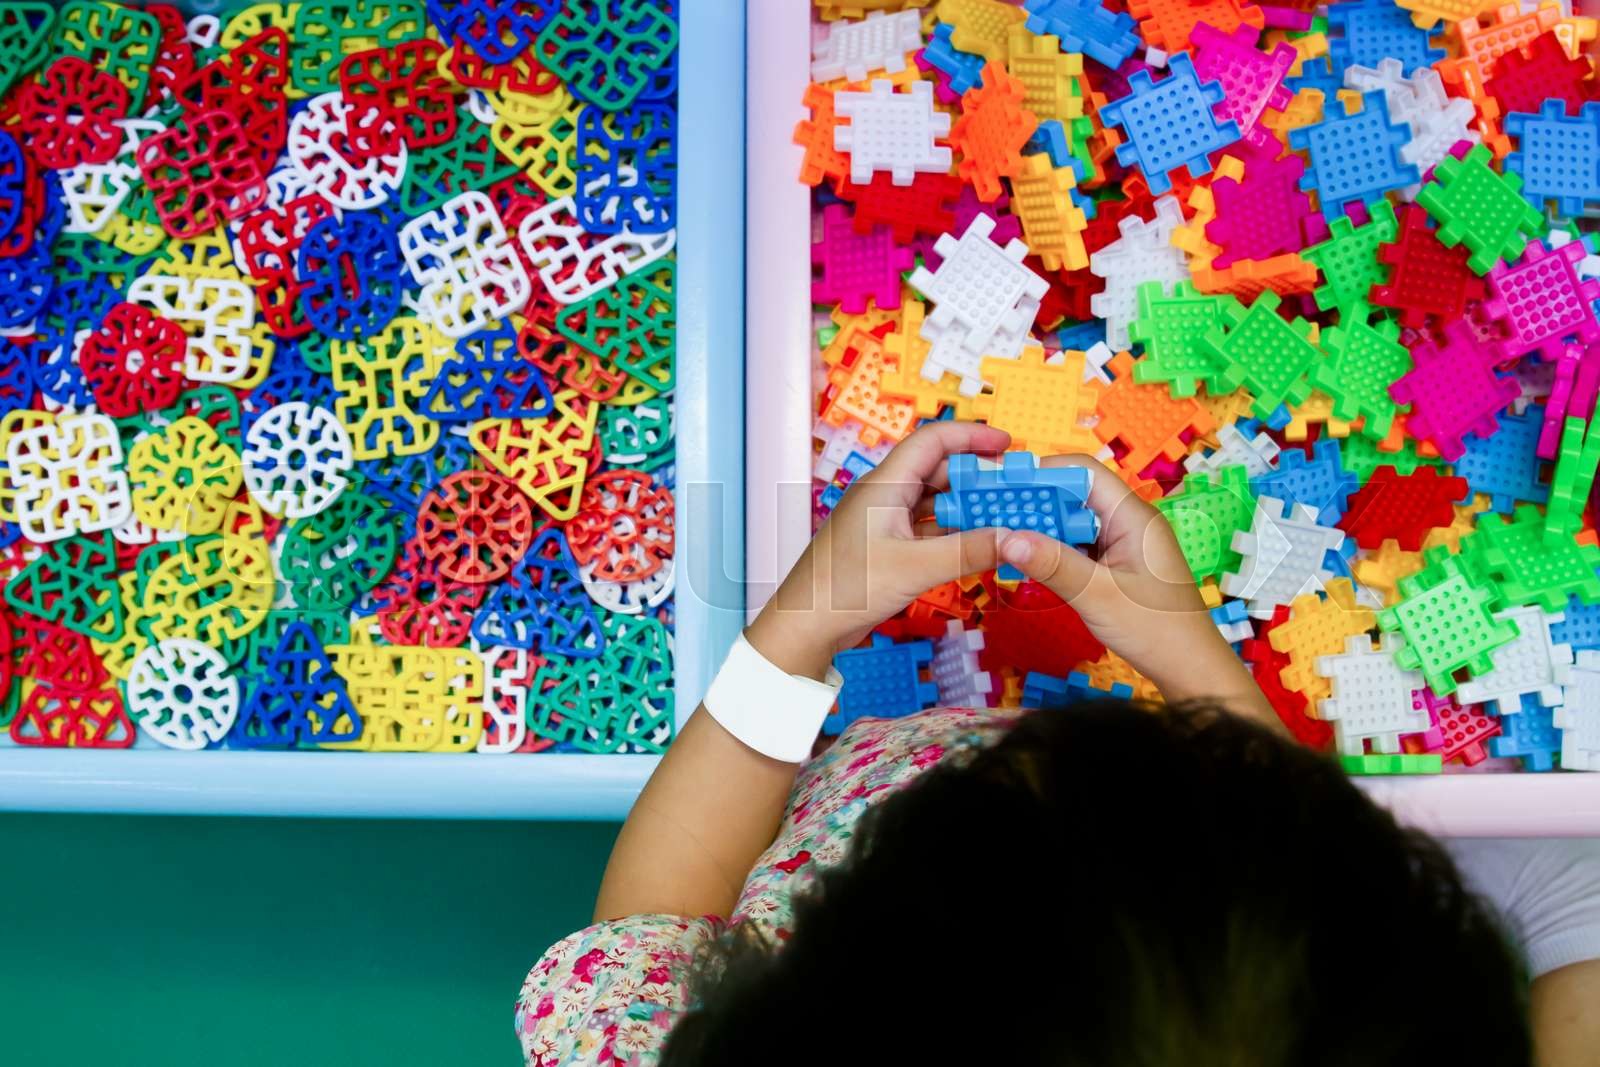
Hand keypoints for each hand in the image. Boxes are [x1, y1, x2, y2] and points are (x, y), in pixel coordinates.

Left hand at [746, 422, 1015, 680]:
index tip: (1005, 443)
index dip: (971, 436)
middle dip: (975, 477)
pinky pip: (926, 528)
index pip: (933, 440)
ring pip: (933, 502)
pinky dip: (951, 533)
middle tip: (1010, 490)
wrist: (806, 625)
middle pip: (937, 470)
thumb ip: (968, 551)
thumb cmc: (842, 589)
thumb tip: (1011, 539)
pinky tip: (974, 545)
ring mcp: (883, 520)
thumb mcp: (915, 568)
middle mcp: (883, 496)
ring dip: (965, 508)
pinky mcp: (885, 545)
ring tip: (1000, 518)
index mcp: (884, 485)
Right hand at [993, 455, 1268, 713]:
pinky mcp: (1115, 564)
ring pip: (1073, 521)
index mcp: (1132, 516)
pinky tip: (1024, 558)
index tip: (1000, 483)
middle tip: (988, 510)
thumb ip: (1053, 565)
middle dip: (1033, 500)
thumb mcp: (1098, 596)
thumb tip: (1006, 538)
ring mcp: (1122, 543)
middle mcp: (1127, 521)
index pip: (1083, 473)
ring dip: (1040, 526)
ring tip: (998, 532)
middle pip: (1075, 494)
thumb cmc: (1155, 630)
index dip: (1042, 472)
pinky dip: (1052, 549)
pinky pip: (1078, 545)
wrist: (1190, 668)